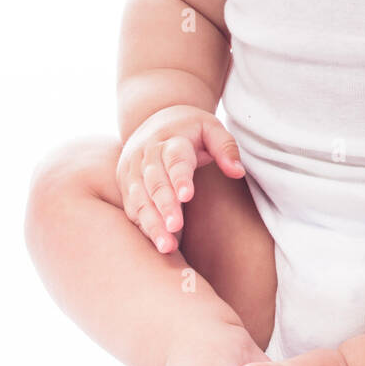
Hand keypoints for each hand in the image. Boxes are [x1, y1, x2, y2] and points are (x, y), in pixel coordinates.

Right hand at [116, 105, 244, 252]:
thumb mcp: (211, 129)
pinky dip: (142, 225)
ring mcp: (132, 169)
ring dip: (151, 223)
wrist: (153, 119)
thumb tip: (238, 172)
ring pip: (139, 198)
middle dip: (164, 206)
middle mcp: (147, 154)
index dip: (180, 178)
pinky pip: (132, 207)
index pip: (175, 160)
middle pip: (155, 182)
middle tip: (175, 227)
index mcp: (171, 140)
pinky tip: (156, 242)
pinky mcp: (126, 184)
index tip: (187, 196)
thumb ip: (226, 148)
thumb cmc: (190, 129)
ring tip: (166, 246)